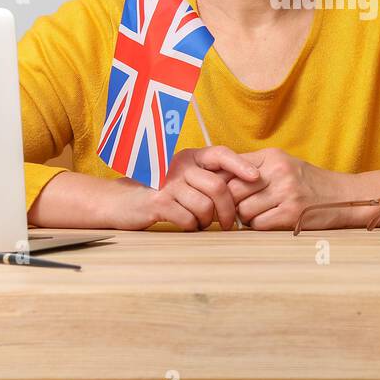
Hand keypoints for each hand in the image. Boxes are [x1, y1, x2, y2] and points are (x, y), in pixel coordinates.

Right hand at [146, 146, 261, 230]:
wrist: (124, 201)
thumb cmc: (164, 191)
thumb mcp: (187, 178)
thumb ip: (210, 179)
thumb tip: (245, 189)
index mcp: (191, 157)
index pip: (221, 154)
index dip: (240, 165)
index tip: (256, 178)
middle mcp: (180, 166)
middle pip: (218, 187)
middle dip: (228, 210)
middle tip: (228, 223)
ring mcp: (168, 183)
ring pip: (204, 206)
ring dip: (208, 221)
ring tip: (202, 223)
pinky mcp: (158, 202)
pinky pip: (188, 218)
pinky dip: (192, 226)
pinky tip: (188, 224)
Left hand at [231, 148, 346, 230]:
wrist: (344, 196)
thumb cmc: (309, 182)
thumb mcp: (284, 165)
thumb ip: (255, 169)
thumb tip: (219, 181)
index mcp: (273, 157)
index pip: (232, 168)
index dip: (223, 184)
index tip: (223, 194)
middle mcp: (279, 172)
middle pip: (234, 191)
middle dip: (233, 203)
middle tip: (239, 209)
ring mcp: (286, 193)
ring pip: (244, 211)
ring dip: (247, 218)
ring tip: (259, 214)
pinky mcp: (292, 213)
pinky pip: (259, 225)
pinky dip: (260, 226)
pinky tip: (271, 221)